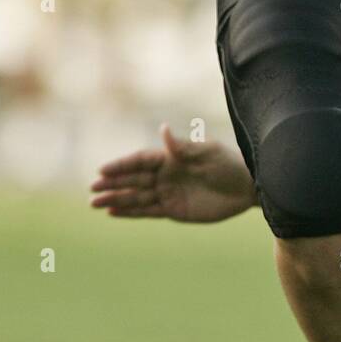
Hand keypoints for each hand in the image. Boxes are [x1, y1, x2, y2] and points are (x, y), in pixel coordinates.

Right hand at [90, 123, 256, 223]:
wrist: (248, 188)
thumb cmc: (230, 164)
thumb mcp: (208, 153)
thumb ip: (183, 147)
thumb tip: (162, 129)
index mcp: (172, 157)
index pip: (140, 161)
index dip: (121, 165)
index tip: (101, 170)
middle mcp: (166, 174)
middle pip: (133, 179)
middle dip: (112, 184)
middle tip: (92, 190)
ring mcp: (169, 192)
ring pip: (136, 197)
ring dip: (116, 199)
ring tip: (95, 204)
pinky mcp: (174, 210)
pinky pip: (147, 211)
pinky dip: (130, 212)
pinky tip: (113, 212)